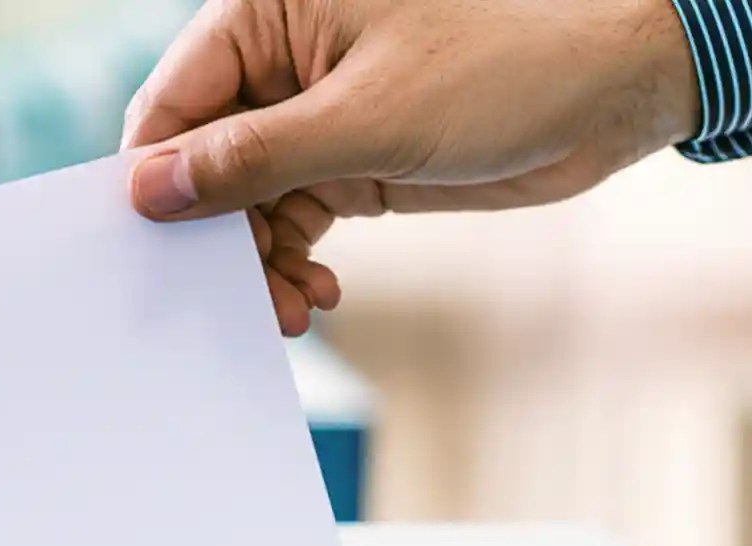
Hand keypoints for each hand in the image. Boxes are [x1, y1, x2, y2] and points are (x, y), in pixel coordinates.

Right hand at [122, 0, 698, 335]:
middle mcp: (283, 62)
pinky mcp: (350, 161)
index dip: (154, 172)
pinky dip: (296, 262)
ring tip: (289, 310)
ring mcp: (317, 116)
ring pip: (248, 201)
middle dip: (216, 233)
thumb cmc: (503, 69)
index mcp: (270, 13)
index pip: (177, 97)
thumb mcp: (368, 118)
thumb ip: (253, 157)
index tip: (144, 242)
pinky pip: (293, 219)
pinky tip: (318, 294)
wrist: (607, 98)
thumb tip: (151, 188)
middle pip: (207, 158)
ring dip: (258, 261)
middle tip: (233, 299)